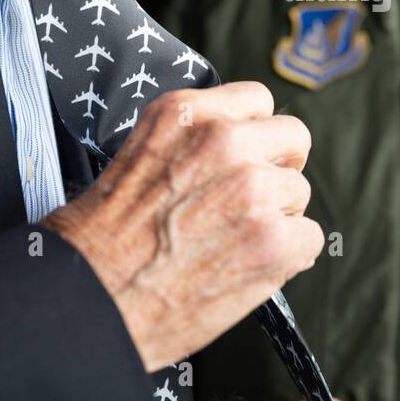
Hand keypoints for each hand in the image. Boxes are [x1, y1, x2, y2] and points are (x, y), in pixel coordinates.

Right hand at [42, 81, 323, 370]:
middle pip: (293, 138)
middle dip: (276, 170)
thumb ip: (192, 140)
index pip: (258, 100)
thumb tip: (239, 144)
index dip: (254, 134)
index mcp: (186, 113)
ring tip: (232, 243)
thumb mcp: (139, 153)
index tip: (245, 157)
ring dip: (277, 218)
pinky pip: (310, 238)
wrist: (89, 300)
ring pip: (300, 193)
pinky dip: (287, 258)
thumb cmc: (100, 239)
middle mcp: (224, 141)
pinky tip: (247, 268)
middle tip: (249, 202)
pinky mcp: (274, 241)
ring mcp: (253, 189)